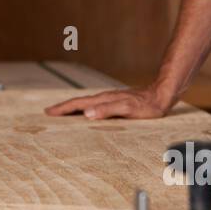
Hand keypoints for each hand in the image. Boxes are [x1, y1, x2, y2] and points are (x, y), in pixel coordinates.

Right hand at [44, 85, 171, 119]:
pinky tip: (88, 114)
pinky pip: (95, 106)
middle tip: (49, 112)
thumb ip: (108, 110)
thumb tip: (87, 113)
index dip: (63, 108)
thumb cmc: (146, 106)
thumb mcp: (127, 109)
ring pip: (86, 104)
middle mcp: (104, 98)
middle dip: (63, 107)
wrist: (161, 95)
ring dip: (73, 108)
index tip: (49, 112)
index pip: (78, 103)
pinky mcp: (116, 103)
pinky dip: (85, 109)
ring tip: (63, 113)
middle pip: (79, 102)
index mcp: (103, 100)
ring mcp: (110, 100)